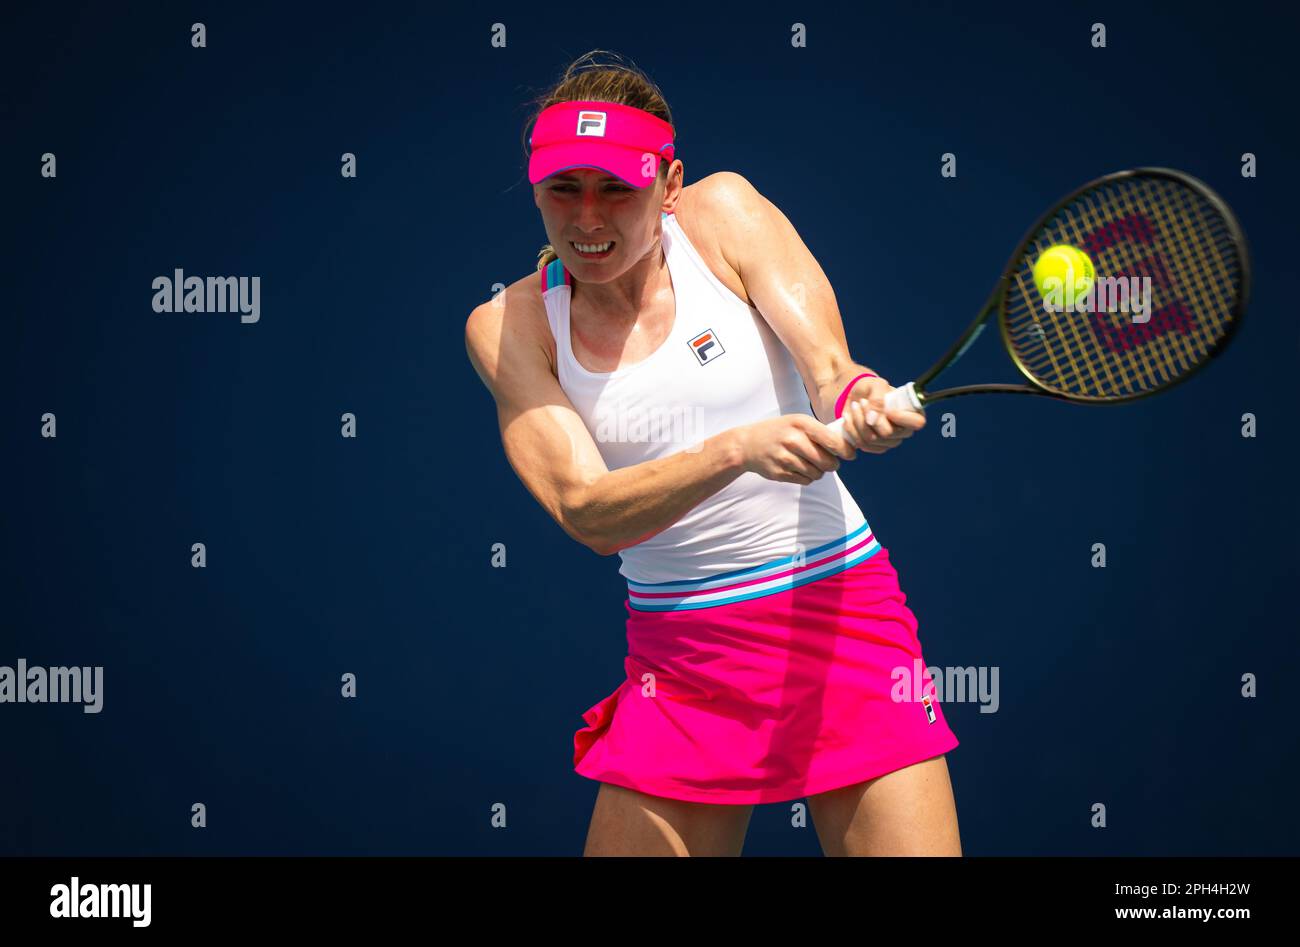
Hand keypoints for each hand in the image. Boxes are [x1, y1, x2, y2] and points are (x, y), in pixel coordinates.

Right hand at [736, 414, 857, 484]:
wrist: (747, 444)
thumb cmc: (779, 431)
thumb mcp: (797, 422)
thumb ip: (820, 431)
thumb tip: (848, 445)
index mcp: (801, 424)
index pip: (833, 441)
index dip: (846, 451)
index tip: (851, 455)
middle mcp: (793, 440)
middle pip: (828, 462)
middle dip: (832, 464)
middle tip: (830, 462)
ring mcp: (785, 458)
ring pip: (817, 474)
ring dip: (819, 472)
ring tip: (811, 464)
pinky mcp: (779, 473)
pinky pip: (805, 481)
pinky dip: (807, 477)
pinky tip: (798, 469)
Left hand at [836, 376, 925, 453]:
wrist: (855, 397)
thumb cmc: (870, 388)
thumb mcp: (875, 385)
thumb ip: (878, 398)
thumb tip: (873, 419)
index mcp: (912, 413)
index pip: (917, 422)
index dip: (902, 418)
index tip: (887, 409)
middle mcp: (904, 430)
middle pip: (888, 434)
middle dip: (869, 417)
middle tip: (861, 402)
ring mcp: (890, 441)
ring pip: (871, 439)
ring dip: (857, 422)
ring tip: (854, 407)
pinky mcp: (875, 447)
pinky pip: (862, 445)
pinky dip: (852, 431)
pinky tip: (848, 418)